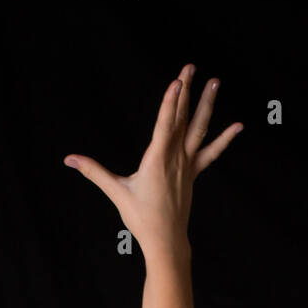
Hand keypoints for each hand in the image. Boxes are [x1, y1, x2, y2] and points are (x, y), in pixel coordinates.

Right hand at [63, 62, 242, 255]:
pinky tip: (237, 126)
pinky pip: (211, 152)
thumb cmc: (142, 219)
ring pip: (199, 129)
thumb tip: (69, 159)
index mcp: (157, 160)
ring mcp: (187, 165)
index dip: (171, 102)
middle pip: (182, 118)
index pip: (166, 125)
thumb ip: (94, 172)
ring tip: (215, 82)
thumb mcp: (117, 193)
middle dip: (187, 91)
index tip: (178, 81)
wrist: (167, 241)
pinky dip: (224, 139)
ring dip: (207, 104)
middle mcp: (176, 159)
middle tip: (191, 66)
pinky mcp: (192, 173)